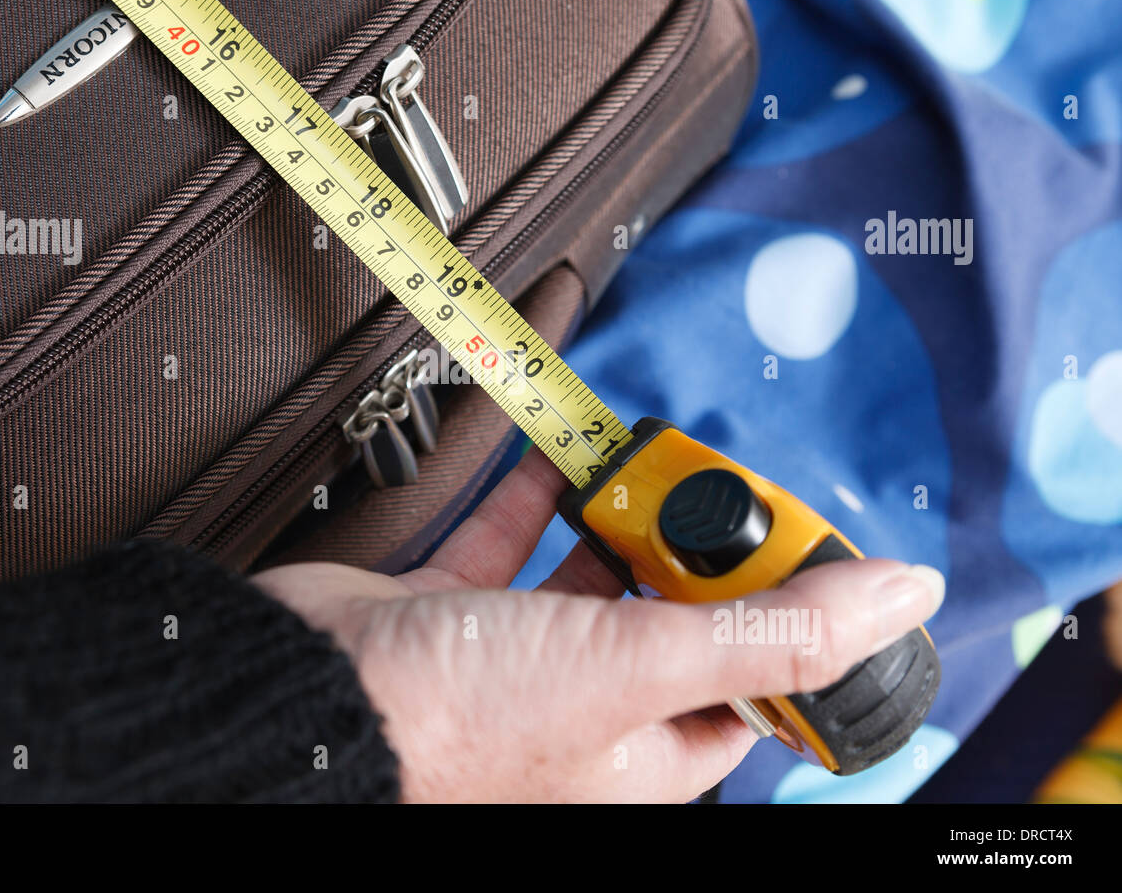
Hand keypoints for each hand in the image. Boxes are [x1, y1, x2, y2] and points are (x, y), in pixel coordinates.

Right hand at [254, 447, 944, 801]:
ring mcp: (519, 657)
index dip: (786, 617)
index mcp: (645, 753)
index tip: (801, 547)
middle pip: (675, 616)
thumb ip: (775, 631)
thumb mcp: (644, 667)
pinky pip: (515, 540)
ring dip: (624, 516)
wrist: (305, 690)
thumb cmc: (455, 720)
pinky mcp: (459, 608)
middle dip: (698, 549)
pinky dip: (541, 494)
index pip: (753, 684)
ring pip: (597, 574)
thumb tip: (902, 601)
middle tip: (717, 489)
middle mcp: (586, 709)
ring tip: (652, 466)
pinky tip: (566, 453)